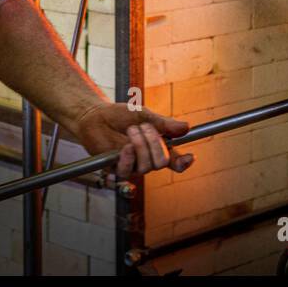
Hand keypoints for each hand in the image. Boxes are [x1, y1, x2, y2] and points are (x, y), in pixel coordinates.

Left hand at [70, 103, 194, 179]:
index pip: (175, 161)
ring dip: (141, 145)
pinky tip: (126, 146)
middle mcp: (148, 159)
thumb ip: (164, 124)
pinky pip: (128, 170)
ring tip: (131, 130)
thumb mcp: (145, 116)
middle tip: (145, 127)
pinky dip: (129, 156)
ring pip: (147, 166)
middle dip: (156, 143)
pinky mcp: (118, 169)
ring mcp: (134, 166)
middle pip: (162, 162)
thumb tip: (186, 127)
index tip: (190, 156)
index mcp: (158, 147)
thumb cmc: (121, 116)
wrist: (97, 116)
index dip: (184, 162)